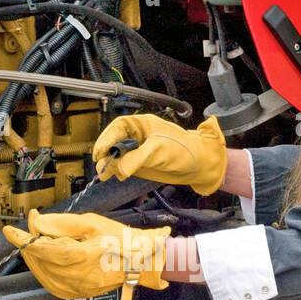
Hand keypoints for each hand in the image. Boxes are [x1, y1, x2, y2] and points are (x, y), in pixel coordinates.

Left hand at [3, 209, 170, 299]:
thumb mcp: (92, 223)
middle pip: (38, 261)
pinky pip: (51, 283)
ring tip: (38, 243)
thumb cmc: (123, 241)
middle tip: (31, 228)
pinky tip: (45, 260)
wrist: (143, 263)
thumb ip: (61, 223)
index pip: (39, 248)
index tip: (10, 230)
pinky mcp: (77, 294)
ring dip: (35, 259)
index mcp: (78, 257)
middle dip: (29, 245)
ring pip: (42, 274)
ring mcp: (76, 288)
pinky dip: (43, 271)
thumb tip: (37, 223)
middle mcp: (74, 277)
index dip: (21, 238)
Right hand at [92, 113, 226, 193]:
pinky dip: (117, 171)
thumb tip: (119, 168)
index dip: (107, 138)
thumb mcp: (158, 152)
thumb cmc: (185, 150)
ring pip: (118, 156)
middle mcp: (138, 137)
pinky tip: (113, 175)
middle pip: (115, 141)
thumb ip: (136, 160)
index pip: (118, 127)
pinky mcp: (141, 164)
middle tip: (101, 163)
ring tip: (103, 173)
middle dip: (107, 152)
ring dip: (110, 164)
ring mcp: (139, 150)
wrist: (200, 165)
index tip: (101, 151)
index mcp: (142, 124)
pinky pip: (124, 166)